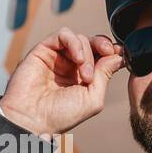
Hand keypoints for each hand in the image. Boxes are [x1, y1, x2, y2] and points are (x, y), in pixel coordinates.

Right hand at [0, 28, 123, 135]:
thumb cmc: (61, 115)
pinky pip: (63, 34)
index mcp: (83, 78)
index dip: (111, 52)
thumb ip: (105, 75)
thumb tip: (117, 55)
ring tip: (85, 75)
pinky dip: (74, 43)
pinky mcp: (43, 50)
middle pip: (93, 43)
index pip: (101, 56)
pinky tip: (78, 58)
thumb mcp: (93, 99)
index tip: (120, 54)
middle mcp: (70, 66)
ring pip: (79, 39)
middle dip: (103, 49)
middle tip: (106, 57)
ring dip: (88, 53)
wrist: (31, 118)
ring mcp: (57, 57)